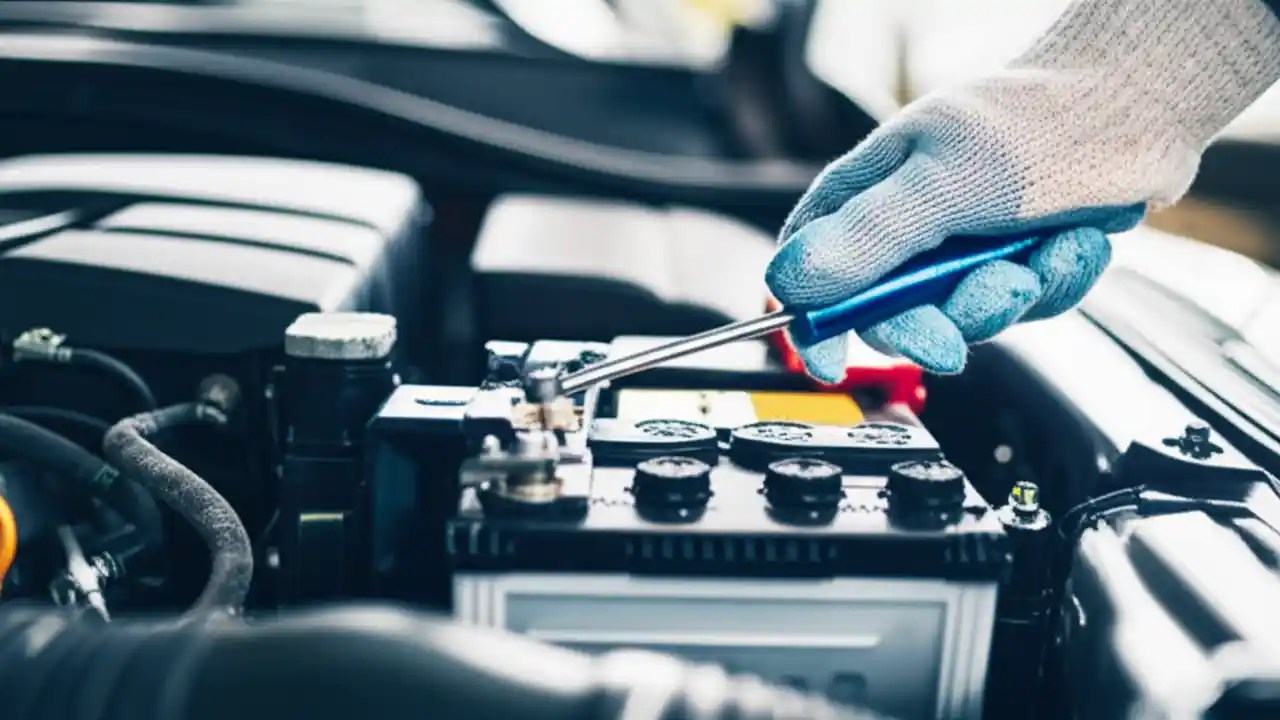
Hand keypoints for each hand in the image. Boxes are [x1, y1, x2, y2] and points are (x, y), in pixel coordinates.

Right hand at [765, 80, 1148, 380]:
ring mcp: (959, 247)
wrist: (1140, 108)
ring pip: (961, 316)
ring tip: (1042, 248)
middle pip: (888, 313)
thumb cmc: (1038, 123)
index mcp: (868, 194)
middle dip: (937, 321)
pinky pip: (1018, 307)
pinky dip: (1052, 281)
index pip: (809, 269)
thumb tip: (791, 281)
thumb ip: (868, 236)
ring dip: (1012, 294)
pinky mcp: (1010, 261)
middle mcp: (907, 225)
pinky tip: (1071, 240)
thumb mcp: (942, 184)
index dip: (814, 322)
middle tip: (971, 315)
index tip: (829, 363)